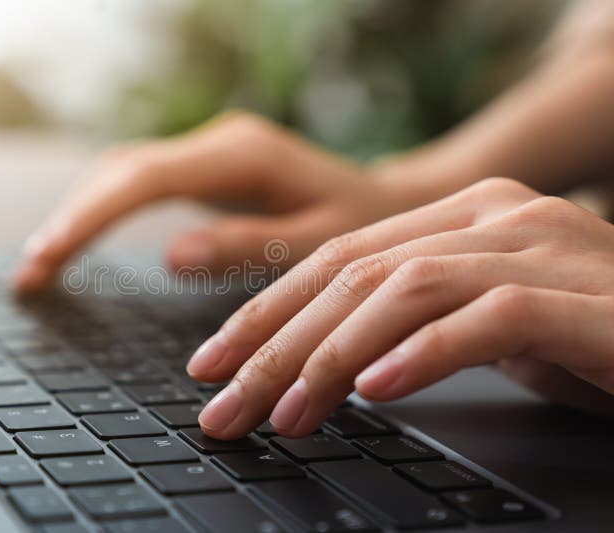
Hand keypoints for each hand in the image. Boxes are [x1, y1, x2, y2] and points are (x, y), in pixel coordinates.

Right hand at [13, 112, 412, 293]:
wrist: (386, 202)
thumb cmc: (363, 228)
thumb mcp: (321, 245)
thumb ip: (250, 247)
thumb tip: (169, 254)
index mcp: (242, 156)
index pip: (145, 177)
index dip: (90, 216)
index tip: (48, 254)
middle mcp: (219, 143)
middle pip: (122, 170)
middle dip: (71, 218)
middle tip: (29, 274)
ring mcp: (209, 153)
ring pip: (122, 173)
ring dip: (77, 213)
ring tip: (39, 266)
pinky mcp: (204, 169)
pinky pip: (138, 184)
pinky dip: (101, 212)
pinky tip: (78, 239)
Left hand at [189, 177, 613, 438]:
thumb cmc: (588, 334)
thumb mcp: (483, 323)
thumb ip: (414, 322)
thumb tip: (330, 367)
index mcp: (461, 216)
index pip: (337, 259)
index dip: (266, 312)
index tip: (214, 363)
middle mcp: (494, 216)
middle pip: (353, 275)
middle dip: (276, 345)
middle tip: (225, 402)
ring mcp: (540, 247)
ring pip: (404, 289)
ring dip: (331, 355)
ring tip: (287, 412)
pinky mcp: (582, 297)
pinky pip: (488, 317)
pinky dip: (425, 352)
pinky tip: (376, 389)